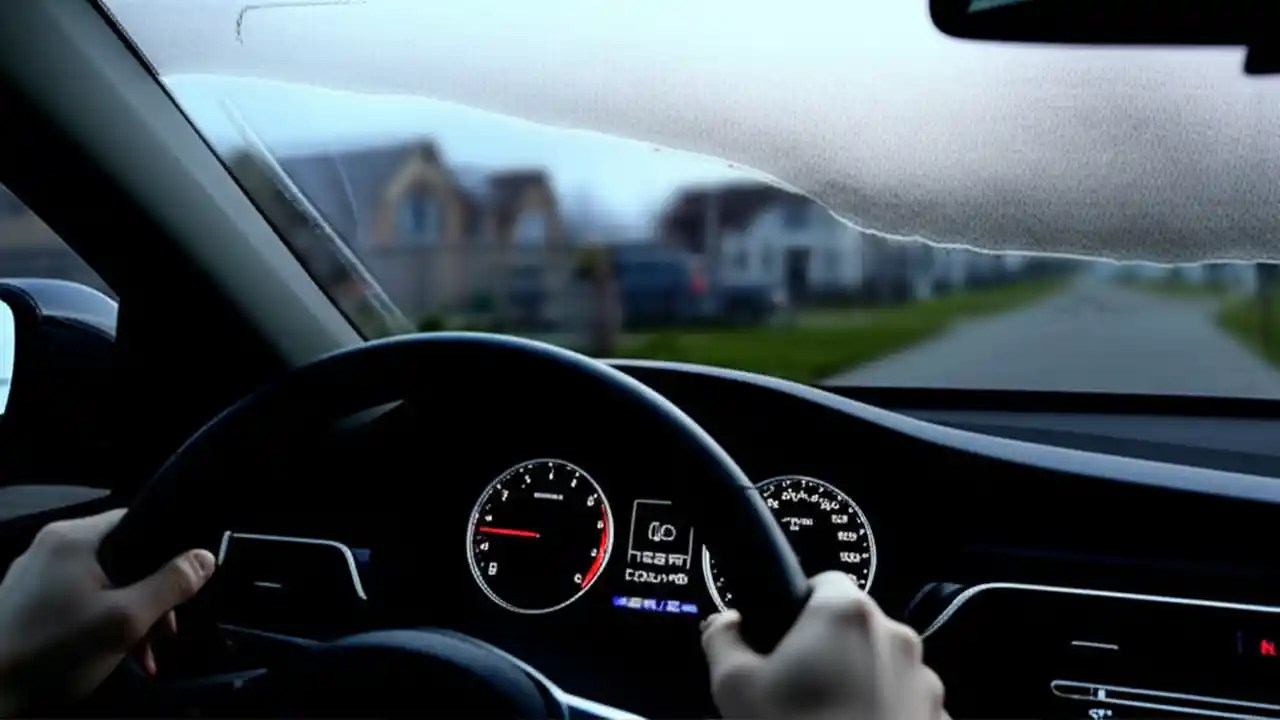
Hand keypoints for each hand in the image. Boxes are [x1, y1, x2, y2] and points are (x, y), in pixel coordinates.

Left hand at [0, 509, 215, 714]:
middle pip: (121, 557)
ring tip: (141, 653)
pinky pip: (77, 598)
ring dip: (128, 613)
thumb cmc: (56, 649)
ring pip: (101, 581)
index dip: (168, 551)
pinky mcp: (25, 599)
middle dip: (150, 595)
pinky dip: (99, 619)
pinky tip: (112, 652)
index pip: (136, 522)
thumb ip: (171, 585)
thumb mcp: (125, 620)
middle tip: (164, 635)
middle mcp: (52, 544)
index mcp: (74, 537)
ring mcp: (35, 572)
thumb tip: (206, 556)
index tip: (184, 588)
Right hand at [701, 571, 946, 719]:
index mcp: (846, 614)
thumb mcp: (733, 686)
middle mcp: (895, 637)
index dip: (797, 607)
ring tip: (825, 717)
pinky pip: (904, 704)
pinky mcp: (937, 717)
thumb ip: (722, 639)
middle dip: (826, 651)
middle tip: (795, 688)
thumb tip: (724, 626)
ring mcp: (923, 680)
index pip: (822, 581)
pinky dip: (883, 714)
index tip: (783, 638)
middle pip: (853, 628)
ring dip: (858, 683)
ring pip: (881, 667)